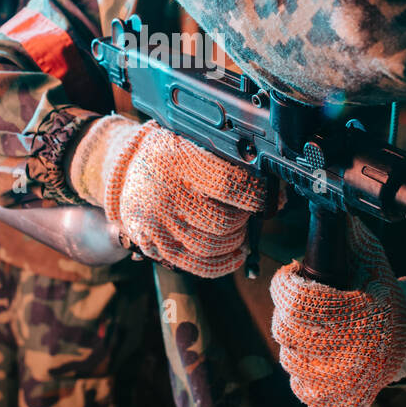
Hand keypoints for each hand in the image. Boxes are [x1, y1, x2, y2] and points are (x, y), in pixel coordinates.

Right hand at [67, 115, 266, 277]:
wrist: (127, 169)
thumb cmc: (171, 153)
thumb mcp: (194, 141)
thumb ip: (230, 161)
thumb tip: (278, 193)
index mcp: (176, 161)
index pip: (227, 185)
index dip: (254, 195)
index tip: (265, 195)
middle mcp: (163, 195)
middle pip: (221, 221)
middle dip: (244, 220)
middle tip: (248, 211)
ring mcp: (156, 224)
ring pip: (210, 246)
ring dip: (235, 241)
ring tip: (239, 228)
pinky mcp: (153, 245)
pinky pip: (195, 265)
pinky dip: (222, 265)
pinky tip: (235, 255)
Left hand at [269, 218, 405, 406]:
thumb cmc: (382, 295)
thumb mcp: (372, 261)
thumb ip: (349, 236)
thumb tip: (329, 203)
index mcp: (361, 314)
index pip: (297, 301)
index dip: (284, 284)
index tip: (289, 276)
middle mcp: (353, 353)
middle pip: (286, 330)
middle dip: (286, 311)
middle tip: (300, 303)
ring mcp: (346, 383)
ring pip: (289, 359)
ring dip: (294, 341)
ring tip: (313, 328)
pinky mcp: (340, 402)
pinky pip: (301, 388)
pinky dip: (304, 371)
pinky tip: (318, 355)